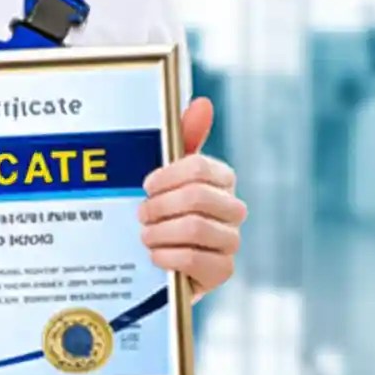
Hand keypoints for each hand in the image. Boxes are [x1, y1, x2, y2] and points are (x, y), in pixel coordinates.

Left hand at [138, 97, 245, 301]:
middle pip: (197, 197)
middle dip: (159, 205)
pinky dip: (166, 255)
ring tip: (145, 234)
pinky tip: (155, 254)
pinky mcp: (223, 270)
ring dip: (159, 231)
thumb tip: (202, 103)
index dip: (167, 176)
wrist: (157, 261)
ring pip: (195, 227)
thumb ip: (183, 138)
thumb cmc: (163, 210)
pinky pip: (193, 258)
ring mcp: (231, 241)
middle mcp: (233, 208)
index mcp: (222, 179)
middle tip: (141, 213)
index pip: (200, 167)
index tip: (146, 184)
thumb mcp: (166, 175)